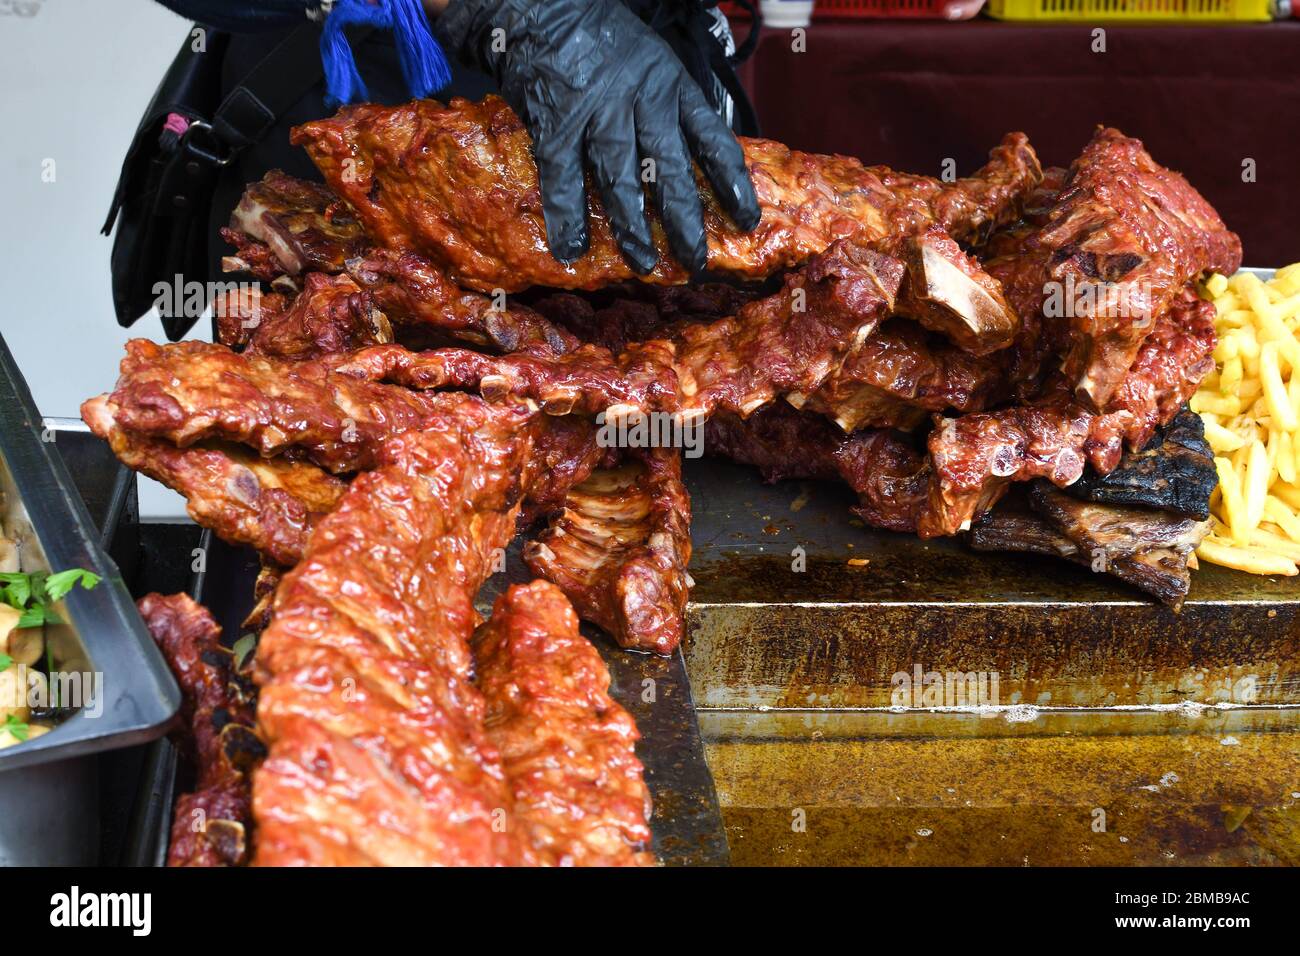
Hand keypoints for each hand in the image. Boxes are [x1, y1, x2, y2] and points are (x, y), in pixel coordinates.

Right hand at [438, 0, 760, 273]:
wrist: (543, 7)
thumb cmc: (601, 39)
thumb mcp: (653, 61)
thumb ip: (670, 104)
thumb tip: (694, 155)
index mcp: (672, 86)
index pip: (713, 140)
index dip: (732, 184)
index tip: (747, 221)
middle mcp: (642, 100)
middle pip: (671, 170)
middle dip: (685, 221)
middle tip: (696, 262)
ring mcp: (599, 112)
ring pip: (622, 178)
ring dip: (633, 227)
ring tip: (644, 263)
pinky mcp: (557, 122)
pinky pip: (564, 176)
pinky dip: (567, 215)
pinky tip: (572, 248)